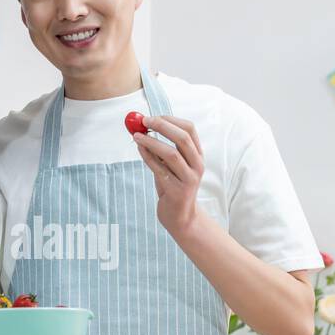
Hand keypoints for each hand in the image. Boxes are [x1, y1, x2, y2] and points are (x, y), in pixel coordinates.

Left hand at [131, 115, 203, 237]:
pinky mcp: (177, 191)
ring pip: (171, 154)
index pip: (189, 129)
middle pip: (182, 138)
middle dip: (162, 126)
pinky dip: (148, 157)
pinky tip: (139, 149)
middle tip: (144, 121)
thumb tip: (140, 128)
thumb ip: (160, 148)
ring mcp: (189, 179)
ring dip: (151, 142)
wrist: (180, 217)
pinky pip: (160, 169)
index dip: (171, 119)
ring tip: (136, 136)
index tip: (153, 116)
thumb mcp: (171, 166)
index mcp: (198, 155)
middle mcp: (197, 165)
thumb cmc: (173, 187)